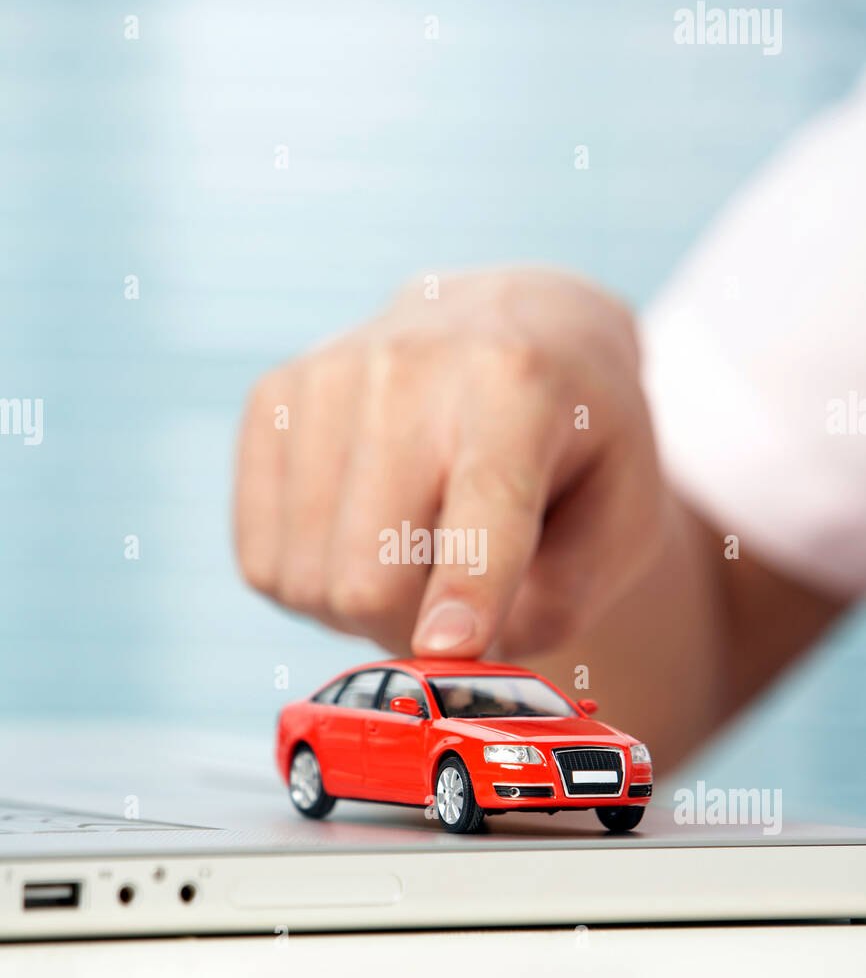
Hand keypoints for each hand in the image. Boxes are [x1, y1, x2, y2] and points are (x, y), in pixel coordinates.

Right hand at [235, 268, 662, 658]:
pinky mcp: (271, 401)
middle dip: (411, 634)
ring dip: (360, 613)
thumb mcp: (624, 517)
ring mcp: (325, 375)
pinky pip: (262, 560)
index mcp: (520, 382)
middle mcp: (409, 363)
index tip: (448, 650)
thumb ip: (558, 601)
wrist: (523, 324)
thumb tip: (445, 652)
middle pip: (370, 577)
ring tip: (414, 567)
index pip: (482, 506)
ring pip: (306, 580)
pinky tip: (363, 542)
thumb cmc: (580, 441)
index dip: (466, 589)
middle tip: (453, 622)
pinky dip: (312, 584)